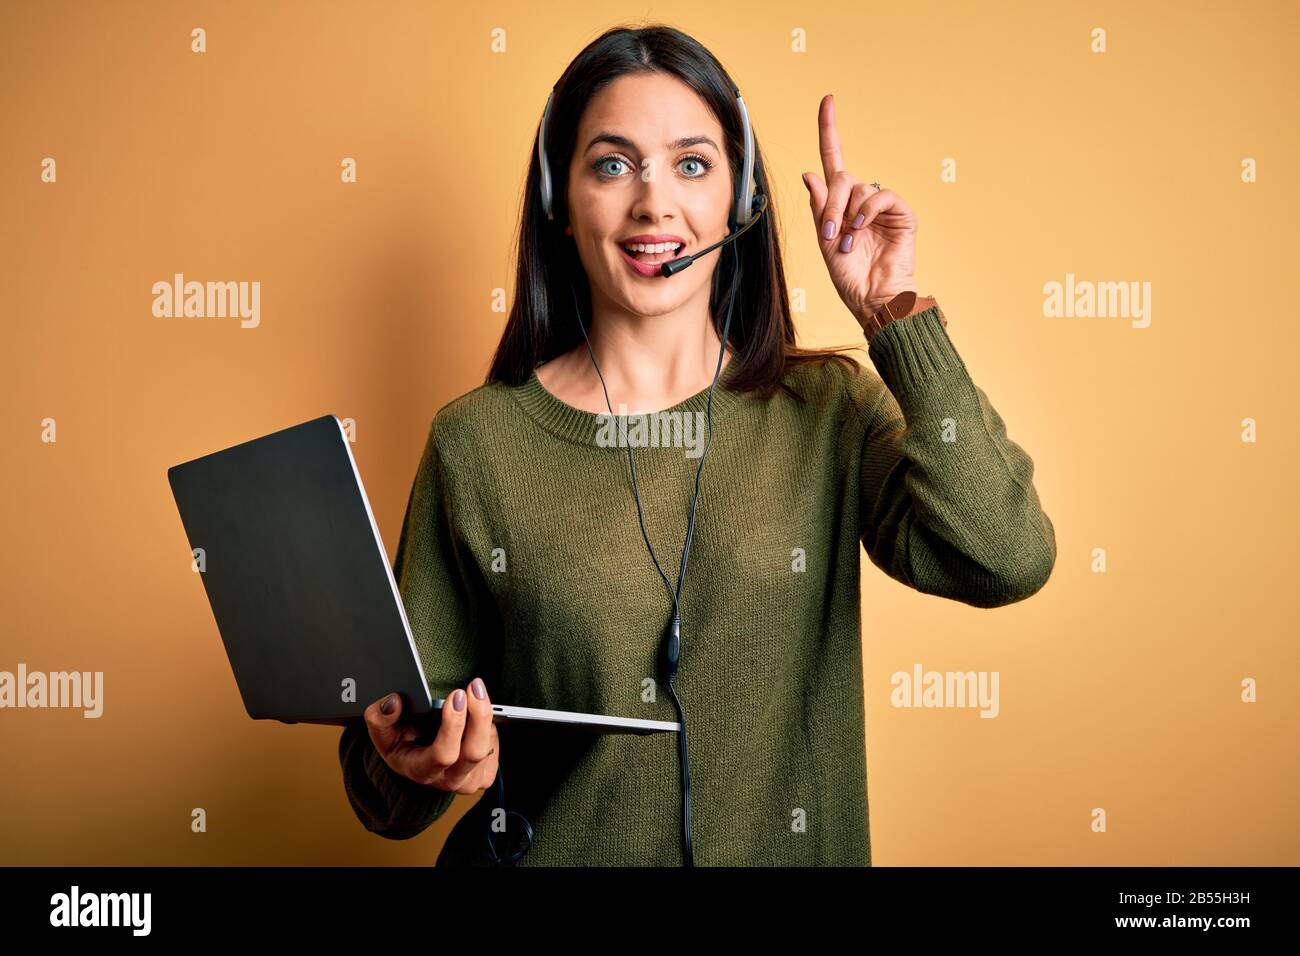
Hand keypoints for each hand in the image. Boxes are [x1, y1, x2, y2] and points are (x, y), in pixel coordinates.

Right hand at [364, 679, 498, 794]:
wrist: (417, 765)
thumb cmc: (401, 746)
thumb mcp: (382, 734)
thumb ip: (379, 718)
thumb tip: (393, 702)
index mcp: (421, 771)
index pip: (443, 754)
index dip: (453, 724)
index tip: (456, 696)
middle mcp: (448, 780)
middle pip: (473, 751)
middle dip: (478, 715)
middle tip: (474, 687)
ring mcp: (469, 781)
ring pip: (487, 746)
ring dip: (484, 716)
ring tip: (475, 694)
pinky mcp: (485, 775)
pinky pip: (495, 746)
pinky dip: (489, 726)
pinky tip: (477, 716)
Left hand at [801, 93, 920, 330]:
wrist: (874, 298)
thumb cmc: (850, 277)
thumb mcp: (825, 241)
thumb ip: (819, 208)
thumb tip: (809, 173)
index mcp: (840, 205)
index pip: (834, 160)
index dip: (829, 130)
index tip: (828, 100)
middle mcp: (860, 201)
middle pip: (842, 176)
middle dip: (831, 203)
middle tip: (830, 233)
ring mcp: (881, 206)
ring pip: (858, 187)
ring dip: (846, 214)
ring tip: (848, 242)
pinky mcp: (901, 213)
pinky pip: (881, 195)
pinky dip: (867, 211)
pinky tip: (861, 230)